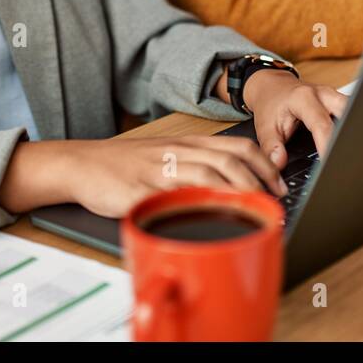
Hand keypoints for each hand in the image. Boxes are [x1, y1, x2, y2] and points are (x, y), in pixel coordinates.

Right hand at [59, 135, 287, 218]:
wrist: (81, 164)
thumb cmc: (125, 165)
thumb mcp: (165, 156)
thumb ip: (195, 166)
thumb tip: (233, 184)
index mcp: (187, 144)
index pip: (236, 146)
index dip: (264, 164)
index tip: (280, 183)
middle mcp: (177, 152)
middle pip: (228, 160)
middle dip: (258, 180)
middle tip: (273, 200)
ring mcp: (158, 170)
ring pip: (206, 174)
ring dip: (235, 192)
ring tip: (252, 209)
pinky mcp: (139, 190)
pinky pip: (170, 196)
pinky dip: (194, 205)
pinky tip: (208, 218)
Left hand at [243, 70, 346, 169]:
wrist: (274, 86)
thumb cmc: (270, 104)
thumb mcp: (265, 126)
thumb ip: (271, 147)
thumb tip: (279, 164)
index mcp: (303, 98)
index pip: (321, 125)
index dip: (328, 146)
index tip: (330, 165)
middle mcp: (323, 94)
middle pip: (347, 114)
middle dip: (350, 137)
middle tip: (348, 161)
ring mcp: (334, 96)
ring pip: (354, 112)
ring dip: (354, 131)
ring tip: (352, 154)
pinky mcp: (339, 101)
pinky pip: (352, 114)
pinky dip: (353, 128)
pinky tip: (351, 144)